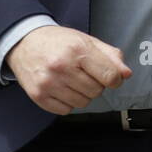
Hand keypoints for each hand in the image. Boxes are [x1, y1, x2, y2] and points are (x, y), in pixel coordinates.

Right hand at [7, 25, 131, 114]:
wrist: (25, 43)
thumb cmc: (58, 41)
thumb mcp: (87, 41)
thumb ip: (110, 56)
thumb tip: (126, 74)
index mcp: (77, 50)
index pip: (109, 76)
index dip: (116, 79)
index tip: (112, 78)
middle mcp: (62, 67)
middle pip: (97, 91)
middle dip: (96, 84)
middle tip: (85, 74)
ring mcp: (48, 83)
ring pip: (83, 103)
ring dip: (83, 94)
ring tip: (73, 80)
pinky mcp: (38, 96)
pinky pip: (66, 110)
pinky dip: (68, 102)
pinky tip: (63, 88)